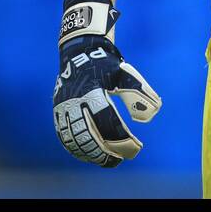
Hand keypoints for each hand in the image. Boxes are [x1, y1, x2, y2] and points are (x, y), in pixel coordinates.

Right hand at [53, 0, 160, 166]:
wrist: (80, 51)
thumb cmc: (107, 64)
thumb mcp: (126, 74)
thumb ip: (140, 92)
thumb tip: (152, 114)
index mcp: (93, 91)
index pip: (108, 123)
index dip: (123, 139)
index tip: (137, 147)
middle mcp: (75, 101)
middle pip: (91, 135)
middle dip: (108, 152)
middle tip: (123, 158)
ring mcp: (63, 106)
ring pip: (76, 138)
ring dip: (92, 153)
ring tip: (108, 160)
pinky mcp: (57, 110)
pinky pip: (64, 134)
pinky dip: (77, 148)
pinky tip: (90, 155)